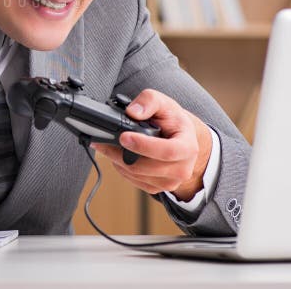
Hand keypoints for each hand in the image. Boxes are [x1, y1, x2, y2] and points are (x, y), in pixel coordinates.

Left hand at [91, 89, 211, 200]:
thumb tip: (133, 112)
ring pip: (137, 175)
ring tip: (106, 145)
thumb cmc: (172, 120)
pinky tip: (116, 155)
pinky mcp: (157, 188)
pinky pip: (134, 181)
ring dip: (117, 160)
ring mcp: (170, 182)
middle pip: (146, 167)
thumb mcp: (164, 103)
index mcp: (188, 147)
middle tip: (102, 141)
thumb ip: (149, 101)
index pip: (167, 151)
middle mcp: (182, 169)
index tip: (123, 136)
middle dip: (120, 153)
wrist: (180, 137)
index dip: (144, 145)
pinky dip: (121, 168)